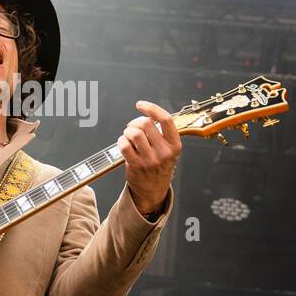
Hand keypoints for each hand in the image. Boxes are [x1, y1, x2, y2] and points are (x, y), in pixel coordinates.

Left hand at [118, 100, 181, 217]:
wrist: (153, 191)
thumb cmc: (159, 166)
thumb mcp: (169, 150)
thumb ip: (162, 134)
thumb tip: (148, 114)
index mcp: (175, 145)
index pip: (166, 119)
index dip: (152, 108)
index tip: (140, 105)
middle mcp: (164, 152)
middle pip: (146, 124)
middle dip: (135, 122)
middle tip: (132, 128)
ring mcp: (150, 160)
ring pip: (134, 133)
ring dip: (127, 132)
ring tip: (128, 137)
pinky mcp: (137, 166)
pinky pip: (124, 145)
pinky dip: (121, 141)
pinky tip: (124, 144)